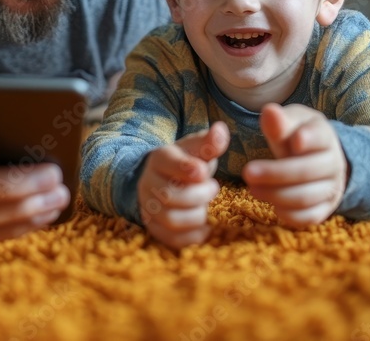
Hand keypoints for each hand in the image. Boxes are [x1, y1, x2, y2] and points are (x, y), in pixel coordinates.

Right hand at [137, 122, 229, 248]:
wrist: (164, 179)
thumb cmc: (186, 162)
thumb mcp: (196, 148)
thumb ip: (209, 142)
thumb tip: (221, 130)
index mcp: (159, 158)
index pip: (167, 162)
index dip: (185, 168)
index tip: (203, 172)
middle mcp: (148, 183)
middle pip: (169, 195)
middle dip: (199, 194)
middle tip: (213, 187)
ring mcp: (148, 207)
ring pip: (170, 219)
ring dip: (196, 215)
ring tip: (206, 206)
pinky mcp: (154, 227)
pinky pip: (171, 239)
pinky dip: (192, 236)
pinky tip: (205, 227)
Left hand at [242, 103, 346, 227]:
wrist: (317, 159)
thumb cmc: (296, 136)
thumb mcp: (290, 124)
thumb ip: (279, 123)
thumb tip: (269, 112)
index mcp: (324, 136)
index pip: (320, 137)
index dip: (309, 139)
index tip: (294, 140)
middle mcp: (334, 163)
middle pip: (308, 170)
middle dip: (276, 173)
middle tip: (247, 172)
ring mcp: (332, 187)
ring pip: (307, 196)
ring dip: (276, 194)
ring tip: (252, 189)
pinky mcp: (326, 208)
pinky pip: (310, 217)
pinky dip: (289, 213)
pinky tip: (271, 204)